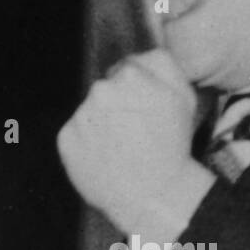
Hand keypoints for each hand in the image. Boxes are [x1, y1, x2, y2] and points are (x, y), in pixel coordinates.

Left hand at [57, 49, 202, 233]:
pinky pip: (75, 138)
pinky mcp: (65, 140)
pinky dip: (86, 148)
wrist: (154, 196)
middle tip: (135, 136)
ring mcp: (80, 115)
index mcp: (130, 74)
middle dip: (116, 108)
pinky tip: (106, 162)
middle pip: (105, 92)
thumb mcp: (184, 96)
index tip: (145, 115)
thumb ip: (162, 63)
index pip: (125, 73)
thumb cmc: (173, 147)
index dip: (137, 94)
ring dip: (100, 128)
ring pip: (89, 115)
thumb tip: (138, 53)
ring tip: (122, 153)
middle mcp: (100, 89)